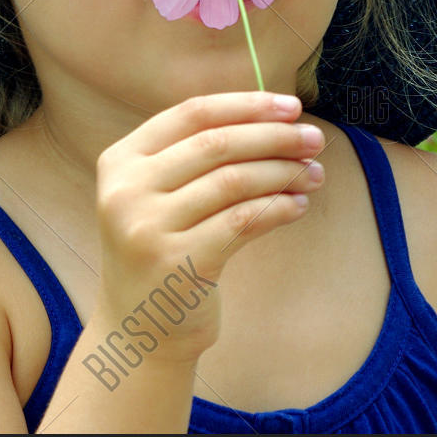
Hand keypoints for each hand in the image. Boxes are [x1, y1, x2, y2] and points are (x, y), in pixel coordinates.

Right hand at [91, 91, 324, 362]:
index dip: (246, 106)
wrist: (138, 330)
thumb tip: (273, 117)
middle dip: (274, 137)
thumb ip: (195, 156)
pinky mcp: (176, 263)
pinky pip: (242, 222)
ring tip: (313, 174)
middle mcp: (126, 190)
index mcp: (120, 161)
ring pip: (233, 181)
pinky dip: (277, 208)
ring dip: (282, 173)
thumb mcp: (158, 196)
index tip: (291, 106)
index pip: (191, 114)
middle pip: (216, 144)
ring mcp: (147, 227)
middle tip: (315, 140)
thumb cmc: (163, 251)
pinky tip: (298, 206)